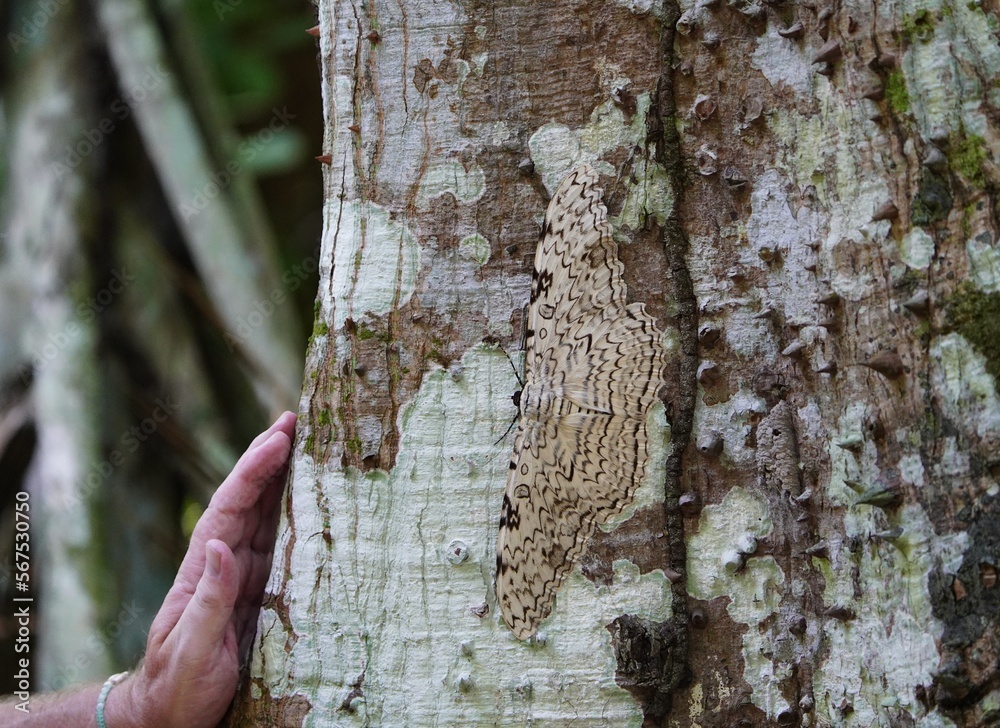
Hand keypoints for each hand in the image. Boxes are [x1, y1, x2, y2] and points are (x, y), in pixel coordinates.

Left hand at [111, 411, 295, 727]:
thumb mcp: (191, 649)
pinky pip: (278, 544)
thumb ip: (207, 601)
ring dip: (282, 478)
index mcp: (201, 570)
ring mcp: (240, 575)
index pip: (229, 507)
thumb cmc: (177, 688)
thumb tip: (218, 544)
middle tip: (293, 420)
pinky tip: (310, 499)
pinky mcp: (258, 592)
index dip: (253, 470)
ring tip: (305, 444)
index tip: (278, 437)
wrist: (170, 716)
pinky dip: (293, 515)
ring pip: (264, 515)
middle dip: (268, 457)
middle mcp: (221, 563)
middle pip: (247, 499)